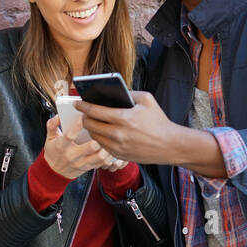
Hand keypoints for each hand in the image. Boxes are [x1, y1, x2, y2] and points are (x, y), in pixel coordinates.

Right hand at [43, 114, 118, 179]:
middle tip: (103, 127)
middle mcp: (72, 155)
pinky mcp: (88, 167)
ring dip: (106, 147)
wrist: (54, 173)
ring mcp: (81, 163)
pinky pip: (102, 163)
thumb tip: (58, 116)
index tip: (83, 116)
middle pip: (91, 147)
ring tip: (109, 138)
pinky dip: (108, 155)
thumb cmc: (53, 153)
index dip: (77, 126)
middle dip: (99, 136)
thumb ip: (52, 125)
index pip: (69, 136)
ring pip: (100, 156)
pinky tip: (110, 147)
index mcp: (61, 146)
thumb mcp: (49, 138)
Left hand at [80, 90, 226, 176]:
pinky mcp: (118, 155)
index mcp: (124, 117)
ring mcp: (117, 146)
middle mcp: (118, 133)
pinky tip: (101, 132)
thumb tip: (111, 91)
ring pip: (94, 136)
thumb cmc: (158, 121)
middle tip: (84, 113)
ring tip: (91, 122)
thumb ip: (129, 93)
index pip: (95, 110)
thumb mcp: (147, 100)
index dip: (83, 106)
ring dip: (90, 128)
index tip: (78, 102)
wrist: (169, 145)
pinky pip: (102, 145)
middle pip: (90, 124)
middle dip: (85, 117)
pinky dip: (99, 138)